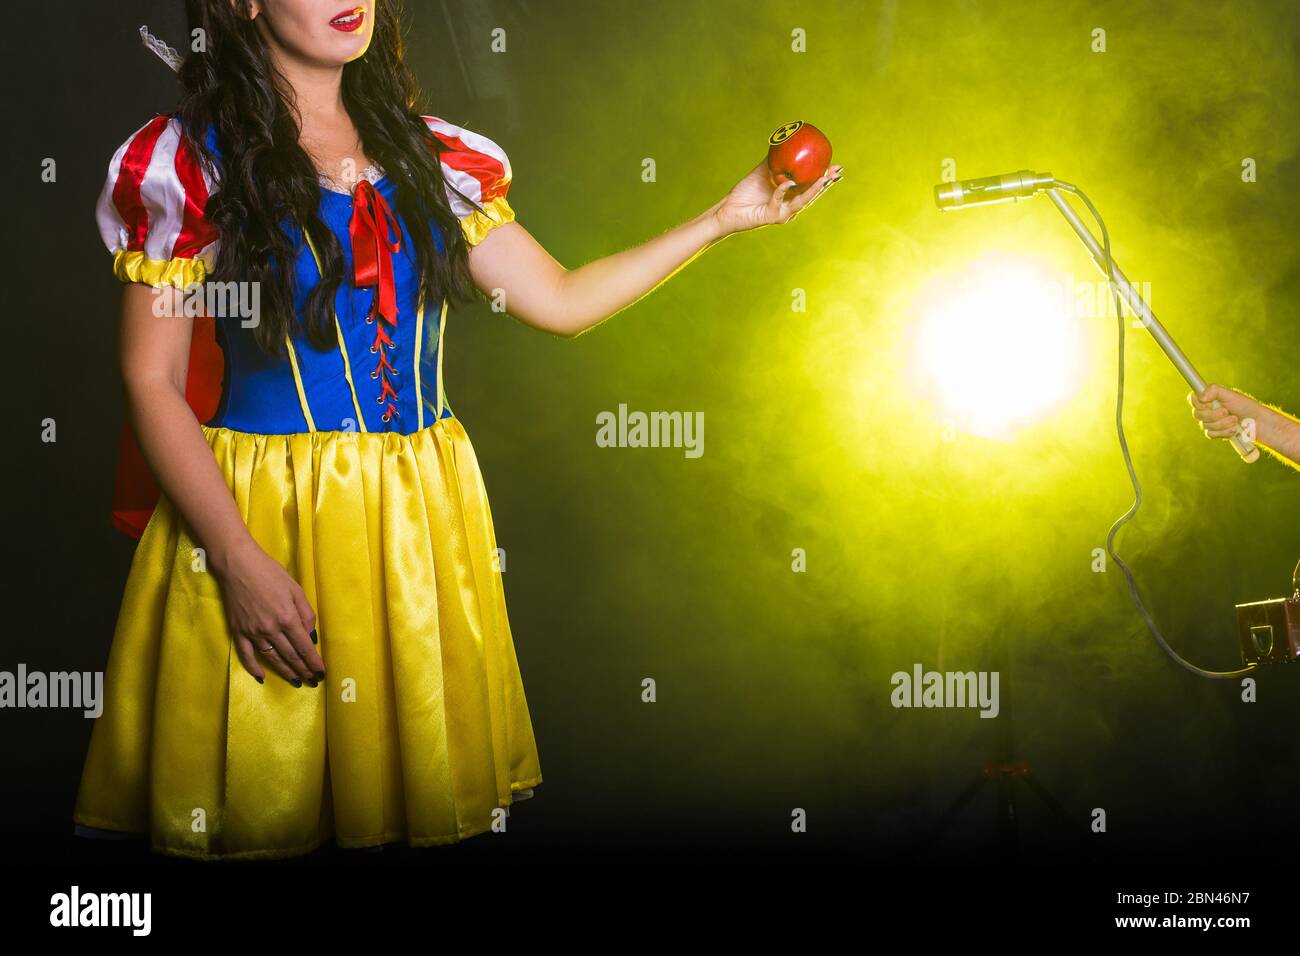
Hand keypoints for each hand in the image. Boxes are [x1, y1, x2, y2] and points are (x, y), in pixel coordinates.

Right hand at [214, 537, 324, 687]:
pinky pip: (246, 655)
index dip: (314, 662)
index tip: (321, 672)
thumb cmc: (270, 573)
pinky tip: (262, 678)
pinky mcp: (238, 632)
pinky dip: (254, 668)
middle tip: (313, 681)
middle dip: (303, 670)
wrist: (238, 565)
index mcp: (287, 618)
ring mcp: (253, 632)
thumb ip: (306, 614)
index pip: (304, 647)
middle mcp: (271, 629)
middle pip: (290, 655)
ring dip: (285, 672)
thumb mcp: (295, 589)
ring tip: (296, 681)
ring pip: (272, 658)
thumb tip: (310, 635)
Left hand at [711, 159, 842, 235]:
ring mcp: (782, 213)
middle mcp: (790, 207)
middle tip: (837, 172)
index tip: (836, 166)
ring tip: (824, 179)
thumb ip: (775, 160)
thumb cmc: (745, 191)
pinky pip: (780, 201)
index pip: (812, 187)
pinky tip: (790, 182)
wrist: (728, 208)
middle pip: (812, 195)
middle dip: (826, 183)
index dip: (825, 178)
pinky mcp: (772, 217)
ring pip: (802, 201)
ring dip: (814, 190)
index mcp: (791, 196)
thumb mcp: (763, 171)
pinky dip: (784, 191)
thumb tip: (785, 142)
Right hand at [1187, 383, 1266, 441]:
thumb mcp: (1231, 395)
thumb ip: (1214, 391)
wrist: (1259, 423)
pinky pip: (1211, 434)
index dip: (1198, 403)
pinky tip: (1233, 430)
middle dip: (1213, 415)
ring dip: (1222, 424)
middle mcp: (1208, 410)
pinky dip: (1223, 432)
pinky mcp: (1216, 433)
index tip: (1209, 403)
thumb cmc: (1246, 406)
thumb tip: (1200, 397)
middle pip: (1197, 414)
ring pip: (1205, 425)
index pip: (1193, 399)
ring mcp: (1211, 422)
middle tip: (1226, 411)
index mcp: (1209, 398)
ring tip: (1235, 420)